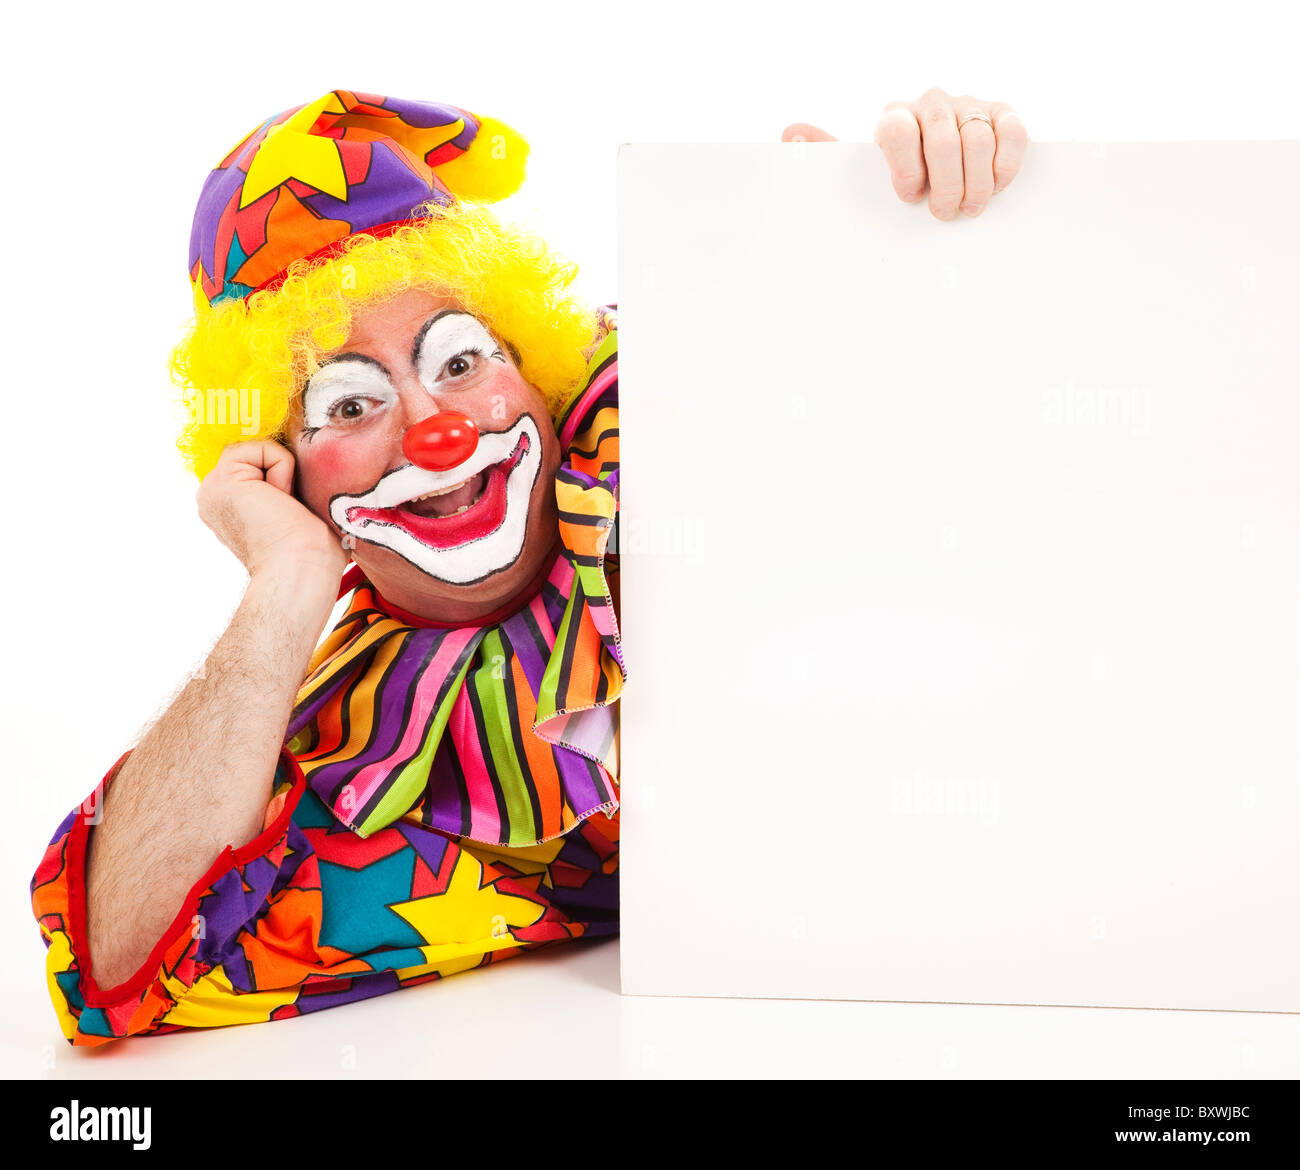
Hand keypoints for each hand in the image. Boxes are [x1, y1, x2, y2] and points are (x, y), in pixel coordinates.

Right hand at [196, 439, 346, 585]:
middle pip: (258, 453)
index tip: (294, 506)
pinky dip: (284, 468)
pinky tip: (282, 500)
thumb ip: (293, 486)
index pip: (258, 462)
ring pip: (261, 449)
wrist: (302, 570)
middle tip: (292, 508)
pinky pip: (264, 448)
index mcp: (231, 506)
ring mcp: (213, 488)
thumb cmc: (314, 554)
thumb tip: (314, 465)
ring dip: (285, 472)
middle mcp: (215, 497)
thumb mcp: (301, 511)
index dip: (286, 472)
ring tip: (286, 506)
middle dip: (285, 470)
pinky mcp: (223, 480)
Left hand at [782, 88, 1028, 219]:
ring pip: (977, 141)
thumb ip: (829, 153)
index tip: (908, 197)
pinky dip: (1004, 166)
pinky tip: (994, 186)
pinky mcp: (1001, 115)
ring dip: (975, 184)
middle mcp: (930, 104)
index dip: (905, 168)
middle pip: (941, 140)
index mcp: (894, 117)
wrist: (940, 172)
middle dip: (945, 186)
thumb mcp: (861, 173)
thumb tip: (791, 132)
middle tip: (943, 214)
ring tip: (969, 208)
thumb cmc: (896, 180)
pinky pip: (1011, 133)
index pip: (895, 130)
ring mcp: (968, 107)